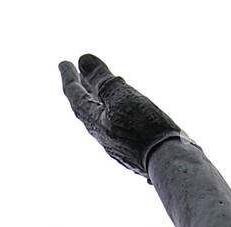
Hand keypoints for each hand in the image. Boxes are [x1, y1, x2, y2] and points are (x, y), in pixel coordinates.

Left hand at [58, 53, 181, 178]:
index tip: (63, 63)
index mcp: (95, 122)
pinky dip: (113, 110)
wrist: (166, 162)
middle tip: (75, 73)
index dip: (70, 78)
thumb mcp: (121, 97)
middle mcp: (103, 134)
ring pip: (102, 116)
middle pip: (86, 107)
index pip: (76, 97)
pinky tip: (122, 110)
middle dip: (81, 88)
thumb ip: (102, 80)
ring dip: (97, 99)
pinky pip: (116, 123)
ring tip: (96, 87)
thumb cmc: (143, 128)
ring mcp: (117, 143)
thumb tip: (83, 60)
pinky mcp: (132, 148)